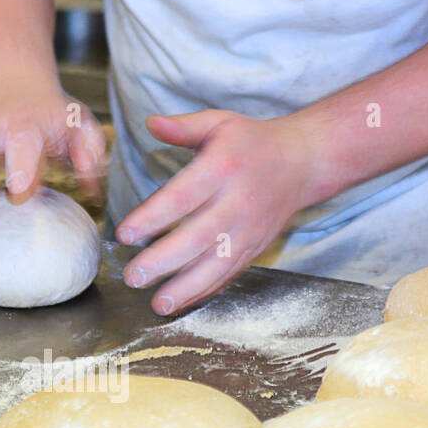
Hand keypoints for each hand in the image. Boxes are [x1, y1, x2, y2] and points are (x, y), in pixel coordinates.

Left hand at [116, 109, 338, 314]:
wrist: (302, 162)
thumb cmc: (252, 142)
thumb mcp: (219, 123)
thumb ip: (184, 126)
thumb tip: (151, 124)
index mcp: (223, 168)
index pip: (184, 197)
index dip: (153, 217)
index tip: (125, 234)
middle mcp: (238, 203)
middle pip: (199, 237)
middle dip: (164, 261)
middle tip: (133, 277)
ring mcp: (250, 230)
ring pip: (217, 264)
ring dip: (186, 288)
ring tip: (157, 304)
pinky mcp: (256, 249)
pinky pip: (229, 274)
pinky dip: (205, 291)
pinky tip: (181, 303)